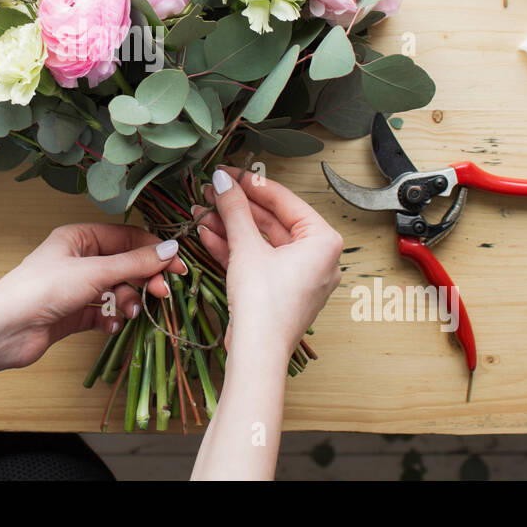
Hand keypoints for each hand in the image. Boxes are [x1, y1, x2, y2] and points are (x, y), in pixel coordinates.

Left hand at [0, 223, 187, 367]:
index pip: (126, 238)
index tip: (178, 267)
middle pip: (124, 265)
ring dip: (128, 301)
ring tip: (128, 313)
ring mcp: (76, 288)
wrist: (6, 329)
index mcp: (79, 238)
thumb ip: (135, 263)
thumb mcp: (95, 272)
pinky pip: (103, 313)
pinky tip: (112, 326)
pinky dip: (111, 319)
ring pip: (116, 290)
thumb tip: (170, 249)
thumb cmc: (44, 289)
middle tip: (161, 294)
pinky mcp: (72, 314)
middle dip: (144, 279)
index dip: (154, 250)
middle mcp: (78, 260)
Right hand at [194, 166, 342, 360]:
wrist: (257, 353)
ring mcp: (299, 277)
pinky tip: (209, 234)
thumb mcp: (246, 247)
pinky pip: (259, 261)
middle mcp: (318, 259)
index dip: (252, 184)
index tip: (229, 173)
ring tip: (203, 211)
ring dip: (231, 227)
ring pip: (261, 242)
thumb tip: (223, 182)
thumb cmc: (265, 305)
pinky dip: (235, 249)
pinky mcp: (280, 291)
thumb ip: (235, 209)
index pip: (285, 201)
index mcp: (323, 242)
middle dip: (237, 207)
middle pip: (272, 221)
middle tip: (212, 191)